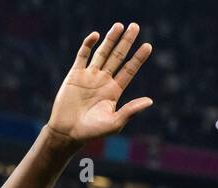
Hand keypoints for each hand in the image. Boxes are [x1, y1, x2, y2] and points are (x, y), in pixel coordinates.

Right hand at [46, 22, 152, 144]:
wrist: (67, 132)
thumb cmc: (91, 132)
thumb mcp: (114, 123)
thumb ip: (130, 111)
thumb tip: (150, 101)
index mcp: (114, 91)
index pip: (129, 70)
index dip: (138, 58)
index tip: (148, 46)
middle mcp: (103, 80)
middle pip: (118, 56)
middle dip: (126, 41)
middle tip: (135, 26)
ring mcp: (89, 76)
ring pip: (102, 53)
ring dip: (110, 39)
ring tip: (119, 25)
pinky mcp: (75, 74)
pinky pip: (82, 55)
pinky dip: (88, 44)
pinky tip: (96, 36)